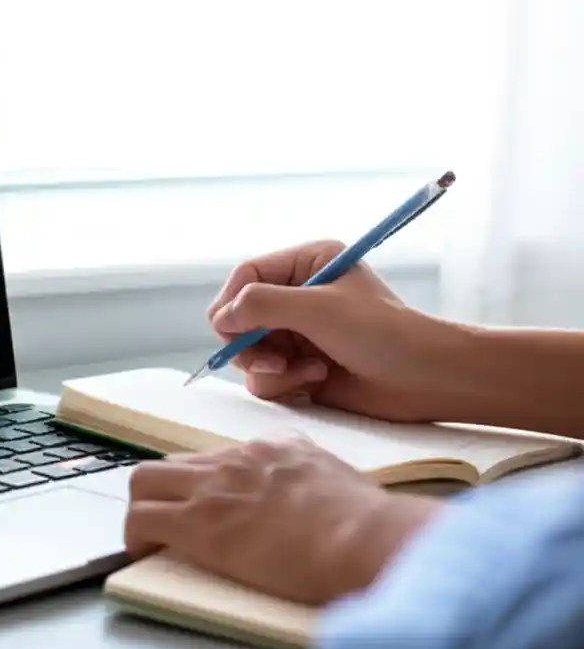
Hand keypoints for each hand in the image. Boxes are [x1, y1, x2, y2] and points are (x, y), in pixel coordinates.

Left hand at [124, 436, 440, 604]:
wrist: (362, 537)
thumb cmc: (367, 522)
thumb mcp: (338, 475)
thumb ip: (311, 472)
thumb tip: (310, 485)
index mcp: (272, 447)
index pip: (219, 457)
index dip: (209, 486)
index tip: (212, 507)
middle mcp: (236, 458)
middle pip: (174, 463)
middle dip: (164, 491)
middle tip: (169, 521)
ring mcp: (213, 487)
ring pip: (145, 481)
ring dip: (143, 509)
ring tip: (150, 538)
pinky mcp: (198, 522)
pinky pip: (142, 520)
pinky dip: (135, 536)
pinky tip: (144, 552)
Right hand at [207, 239, 460, 420]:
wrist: (427, 380)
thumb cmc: (383, 334)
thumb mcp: (317, 309)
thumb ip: (261, 305)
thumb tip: (221, 318)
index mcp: (308, 264)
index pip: (246, 276)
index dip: (230, 303)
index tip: (227, 331)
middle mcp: (299, 296)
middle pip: (240, 318)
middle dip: (251, 344)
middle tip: (272, 361)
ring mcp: (299, 333)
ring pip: (249, 352)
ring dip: (270, 368)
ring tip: (305, 373)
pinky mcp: (302, 367)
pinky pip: (266, 377)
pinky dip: (284, 384)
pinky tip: (316, 381)